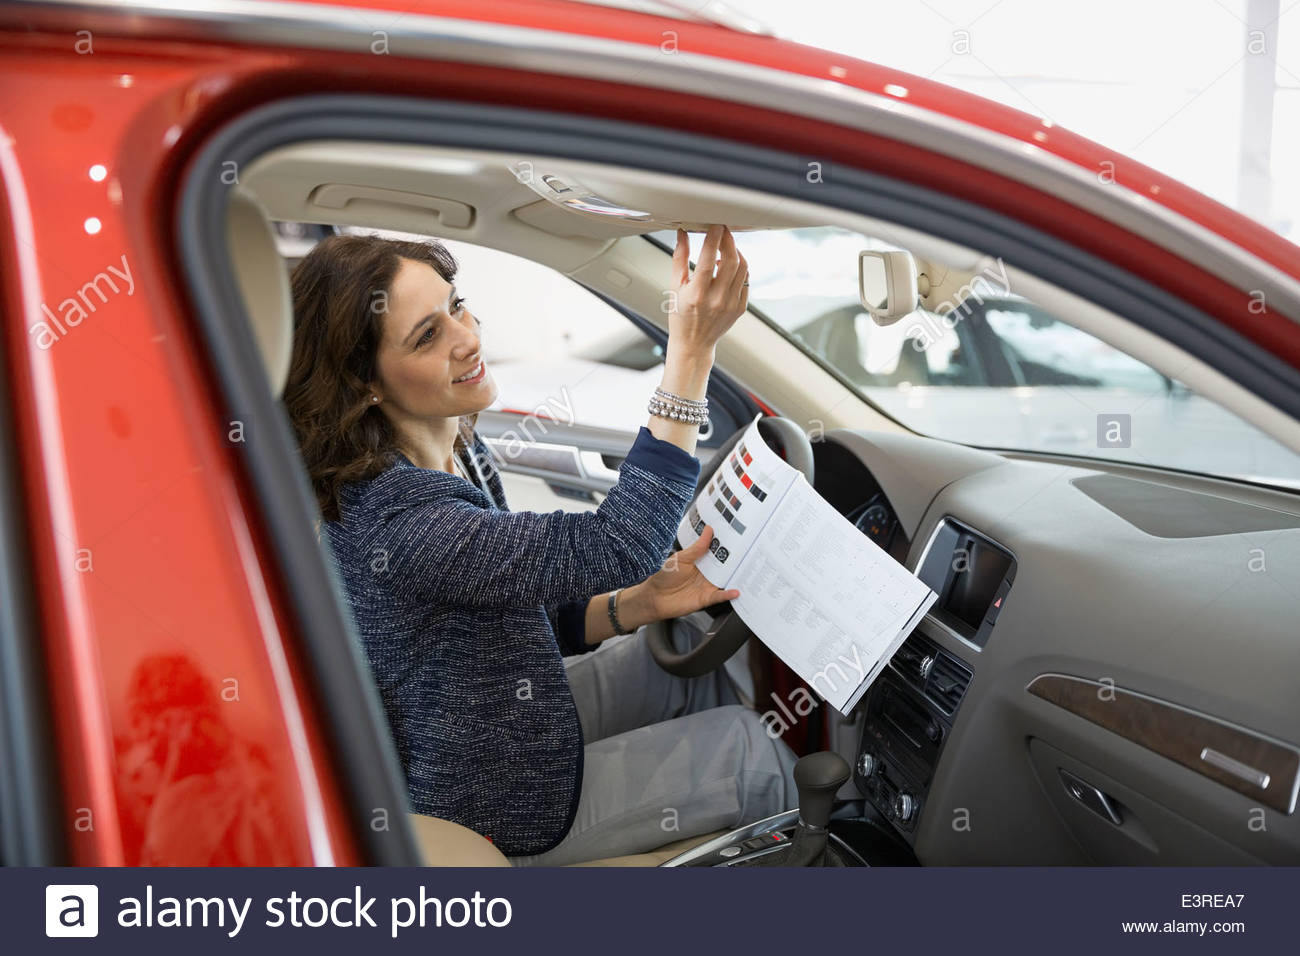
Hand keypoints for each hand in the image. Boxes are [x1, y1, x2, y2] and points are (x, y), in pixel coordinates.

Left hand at [633, 524, 739, 622]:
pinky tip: (736, 591)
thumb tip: (708, 530)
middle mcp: (707, 572)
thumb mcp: (681, 558)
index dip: (727, 544)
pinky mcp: (706, 598)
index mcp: (701, 559)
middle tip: (750, 552)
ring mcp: (708, 585)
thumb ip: (697, 548)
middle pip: (725, 565)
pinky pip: (720, 596)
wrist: (655, 597)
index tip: (740, 536)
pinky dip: (728, 594)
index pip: (717, 550)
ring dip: (736, 577)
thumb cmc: (665, 576)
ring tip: (749, 570)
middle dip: (737, 560)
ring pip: (726, 580)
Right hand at [668, 225, 748, 353]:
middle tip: (723, 232)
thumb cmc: (681, 317)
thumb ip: (680, 258)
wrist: (693, 344)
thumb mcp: (675, 287)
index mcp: (697, 295)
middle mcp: (717, 300)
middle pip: (731, 261)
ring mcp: (731, 304)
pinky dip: (739, 268)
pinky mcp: (740, 308)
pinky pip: (746, 281)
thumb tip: (683, 235)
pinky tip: (728, 266)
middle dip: (729, 241)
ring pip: (743, 268)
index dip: (714, 239)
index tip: (715, 226)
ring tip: (725, 248)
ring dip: (736, 253)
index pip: (709, 260)